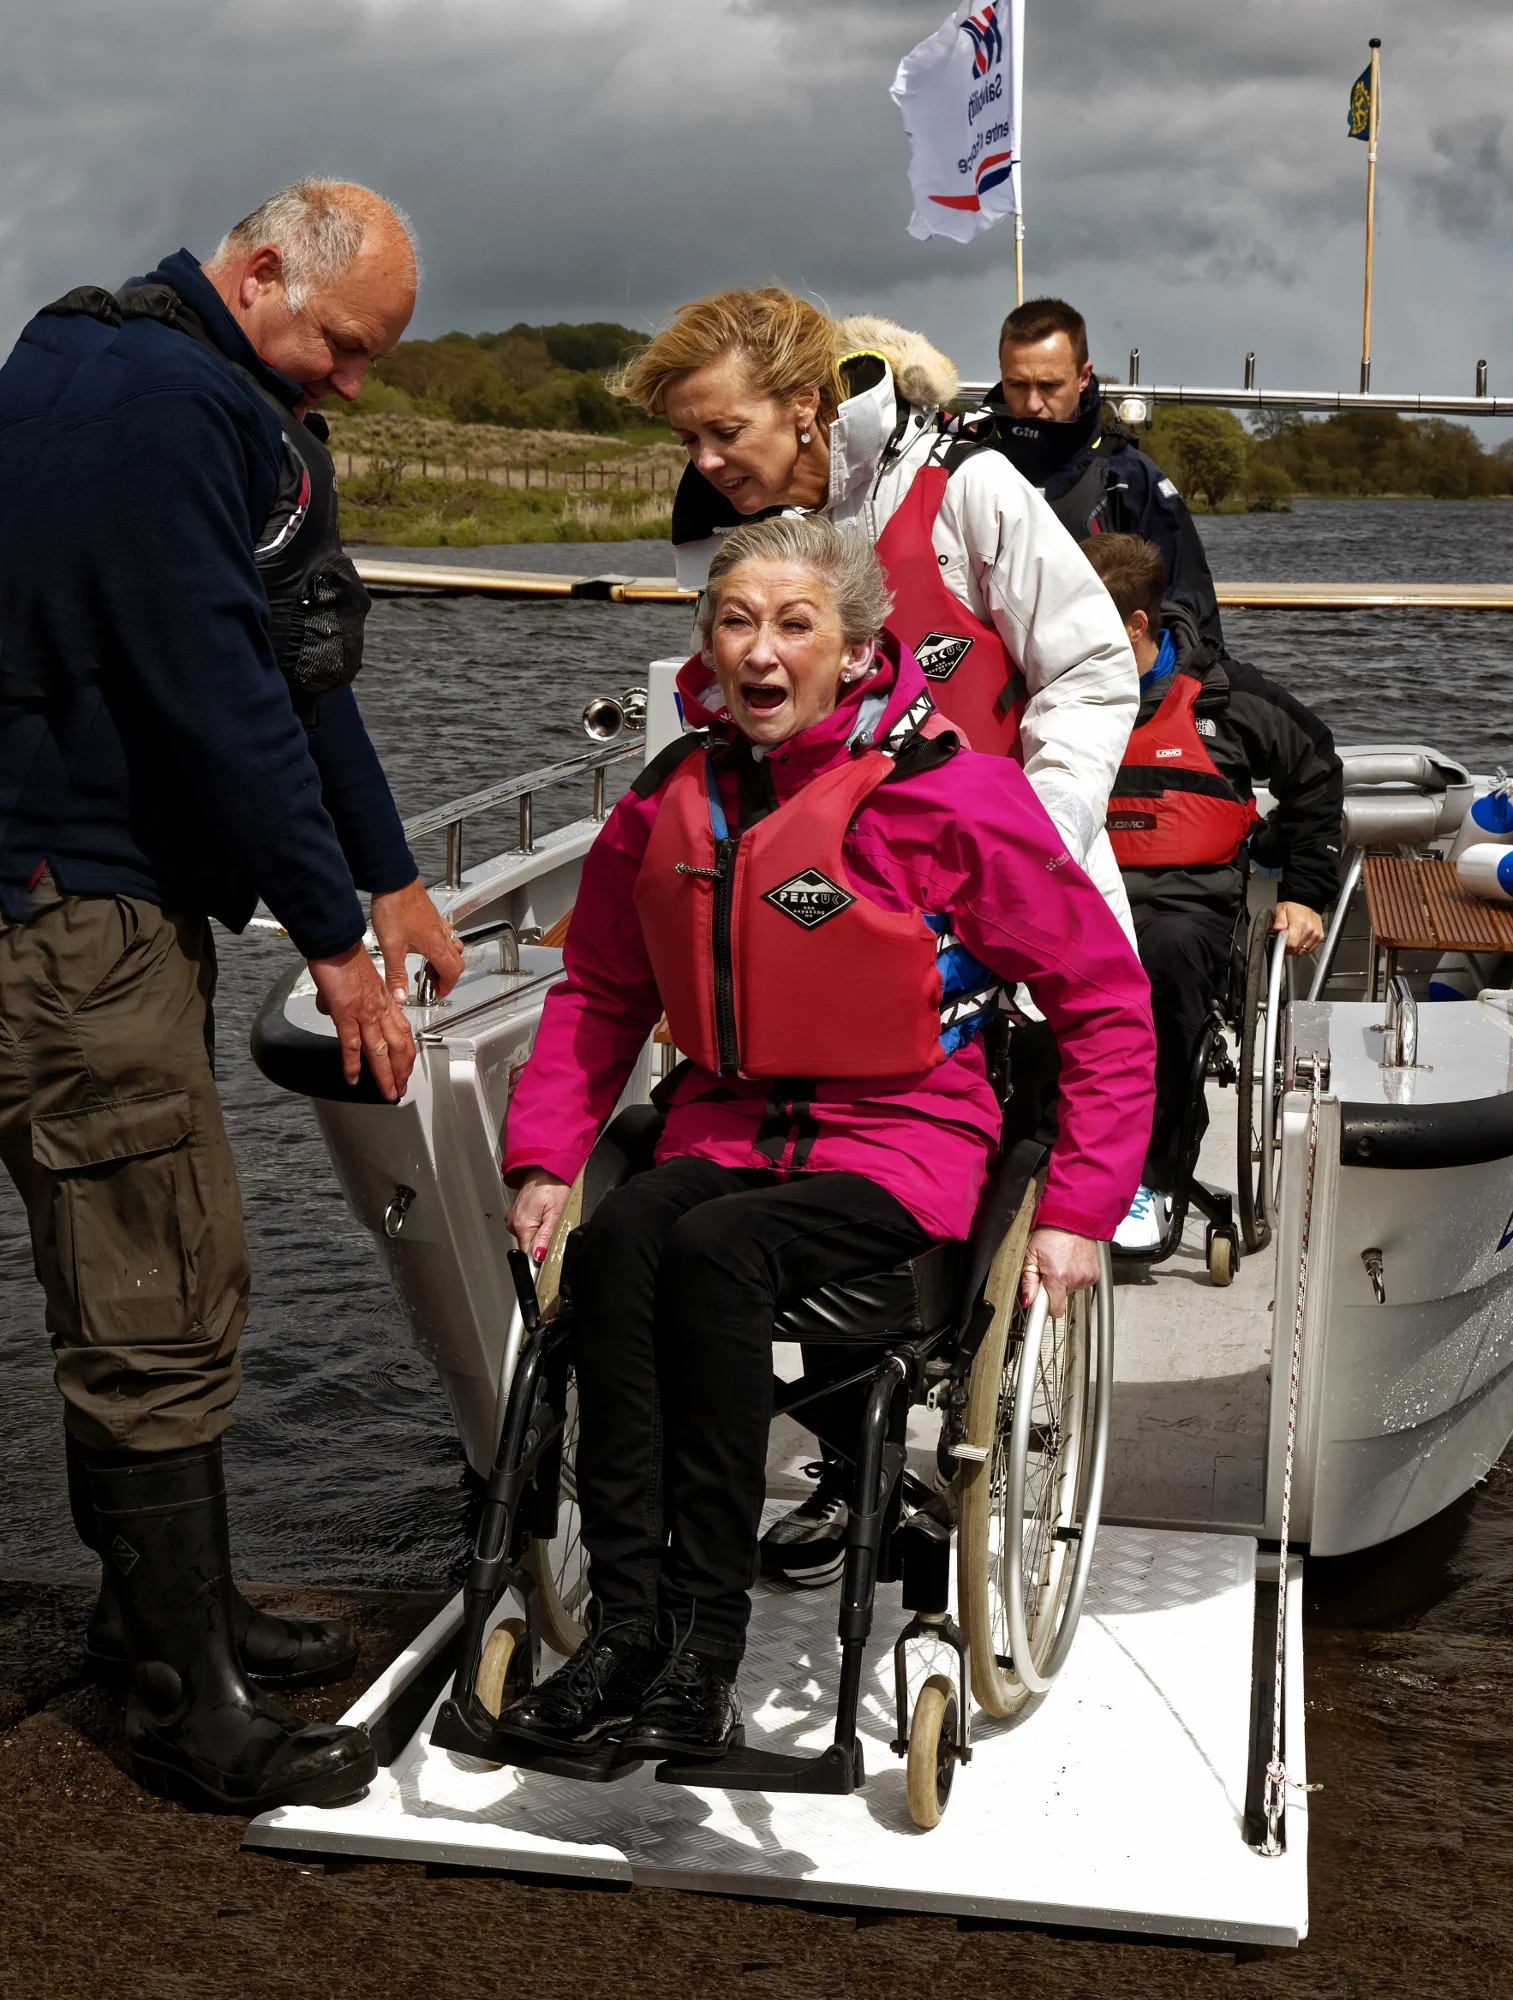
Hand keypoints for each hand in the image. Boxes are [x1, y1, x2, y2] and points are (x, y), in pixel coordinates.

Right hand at [307, 942, 414, 1100]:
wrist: (336, 943)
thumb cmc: (346, 957)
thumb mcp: (358, 981)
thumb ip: (351, 998)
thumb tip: (335, 1009)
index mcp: (385, 1002)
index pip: (403, 1033)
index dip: (406, 1054)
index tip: (406, 1069)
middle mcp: (380, 1009)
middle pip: (397, 1047)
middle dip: (400, 1072)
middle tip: (401, 1089)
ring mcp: (365, 1013)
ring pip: (380, 1050)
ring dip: (385, 1074)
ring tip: (388, 1092)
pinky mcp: (346, 1013)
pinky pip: (351, 1044)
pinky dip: (353, 1064)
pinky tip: (354, 1078)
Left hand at [370, 877, 465, 1004]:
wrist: (393, 880)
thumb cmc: (395, 907)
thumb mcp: (391, 947)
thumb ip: (396, 974)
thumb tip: (399, 995)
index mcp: (436, 945)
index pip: (452, 972)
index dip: (447, 986)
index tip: (437, 993)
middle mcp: (442, 935)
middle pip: (456, 962)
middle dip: (446, 977)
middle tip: (430, 983)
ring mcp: (438, 924)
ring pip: (452, 947)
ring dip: (443, 961)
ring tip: (425, 965)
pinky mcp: (431, 916)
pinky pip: (444, 934)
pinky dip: (439, 946)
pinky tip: (422, 945)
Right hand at [507, 1168, 571, 1262]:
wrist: (545, 1167)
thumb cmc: (553, 1185)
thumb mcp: (556, 1213)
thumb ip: (546, 1237)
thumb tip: (538, 1256)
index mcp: (522, 1225)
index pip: (528, 1254)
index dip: (540, 1256)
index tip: (549, 1251)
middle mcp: (513, 1223)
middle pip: (528, 1245)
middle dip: (541, 1242)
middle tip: (552, 1225)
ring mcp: (512, 1218)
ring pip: (527, 1236)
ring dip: (538, 1232)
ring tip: (547, 1216)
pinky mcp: (514, 1214)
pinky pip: (525, 1227)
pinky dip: (534, 1224)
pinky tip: (541, 1213)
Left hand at [1020, 1226, 1098, 1316]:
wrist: (1074, 1219)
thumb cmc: (1052, 1233)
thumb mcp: (1031, 1254)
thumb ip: (1029, 1281)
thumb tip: (1028, 1300)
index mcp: (1058, 1277)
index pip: (1054, 1310)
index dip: (1045, 1308)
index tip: (1040, 1309)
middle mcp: (1075, 1279)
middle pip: (1060, 1298)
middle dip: (1052, 1288)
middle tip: (1048, 1270)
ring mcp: (1087, 1277)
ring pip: (1070, 1290)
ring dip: (1064, 1281)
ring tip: (1060, 1262)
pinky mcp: (1094, 1275)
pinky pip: (1080, 1283)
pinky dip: (1074, 1276)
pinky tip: (1070, 1262)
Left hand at [1273, 900, 1324, 956]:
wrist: (1306, 901)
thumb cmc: (1294, 906)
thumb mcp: (1282, 909)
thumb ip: (1279, 920)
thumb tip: (1277, 929)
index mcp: (1299, 924)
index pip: (1292, 944)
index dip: (1284, 947)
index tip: (1281, 944)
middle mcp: (1309, 930)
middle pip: (1297, 949)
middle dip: (1289, 949)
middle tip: (1285, 942)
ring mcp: (1315, 934)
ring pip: (1304, 951)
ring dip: (1297, 950)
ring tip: (1292, 942)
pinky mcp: (1319, 936)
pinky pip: (1311, 949)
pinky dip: (1304, 948)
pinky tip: (1300, 942)